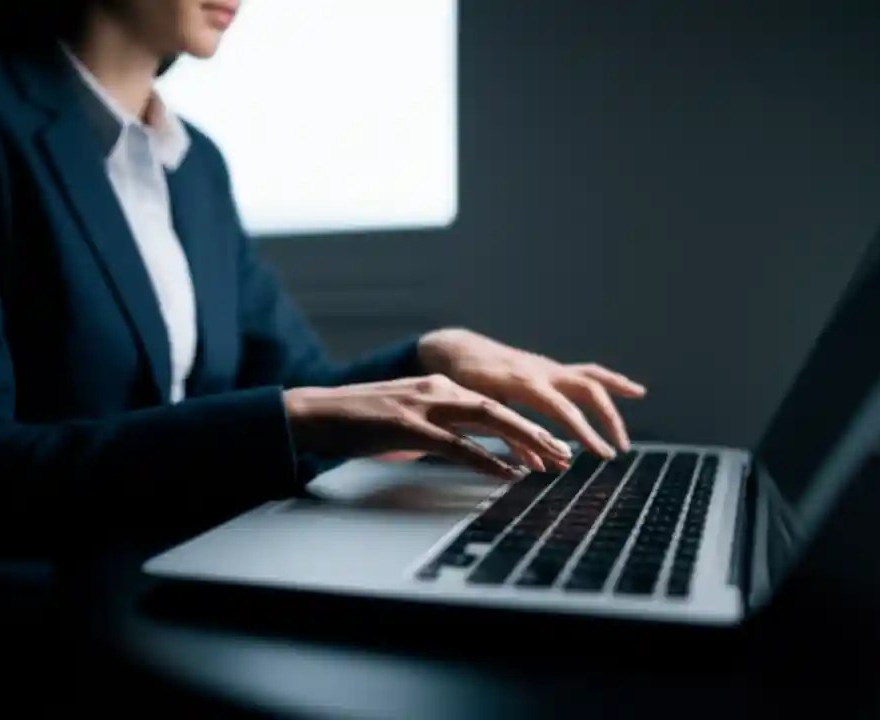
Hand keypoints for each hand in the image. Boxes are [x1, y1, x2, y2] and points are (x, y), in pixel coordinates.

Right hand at [282, 375, 575, 479]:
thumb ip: (437, 429)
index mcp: (438, 387)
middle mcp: (436, 390)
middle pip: (499, 409)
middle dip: (537, 431)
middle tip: (566, 453)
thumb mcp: (406, 420)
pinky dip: (487, 459)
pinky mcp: (408, 427)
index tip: (552, 444)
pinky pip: (456, 444)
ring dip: (523, 442)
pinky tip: (508, 473)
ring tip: (551, 462)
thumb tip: (466, 449)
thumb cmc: (357, 423)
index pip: (492, 405)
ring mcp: (423, 406)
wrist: (313, 413)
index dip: (525, 425)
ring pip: (487, 420)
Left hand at [417, 328, 645, 458]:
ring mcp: (549, 367)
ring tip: (640, 396)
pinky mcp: (551, 368)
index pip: (564, 411)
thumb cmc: (464, 383)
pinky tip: (628, 389)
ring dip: (616, 390)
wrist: (458, 350)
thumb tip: (541, 468)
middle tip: (618, 449)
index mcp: (526, 384)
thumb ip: (512, 438)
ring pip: (591, 375)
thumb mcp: (482, 412)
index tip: (602, 454)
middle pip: (587, 390)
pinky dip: (608, 380)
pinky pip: (585, 372)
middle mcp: (543, 372)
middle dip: (607, 419)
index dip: (586, 434)